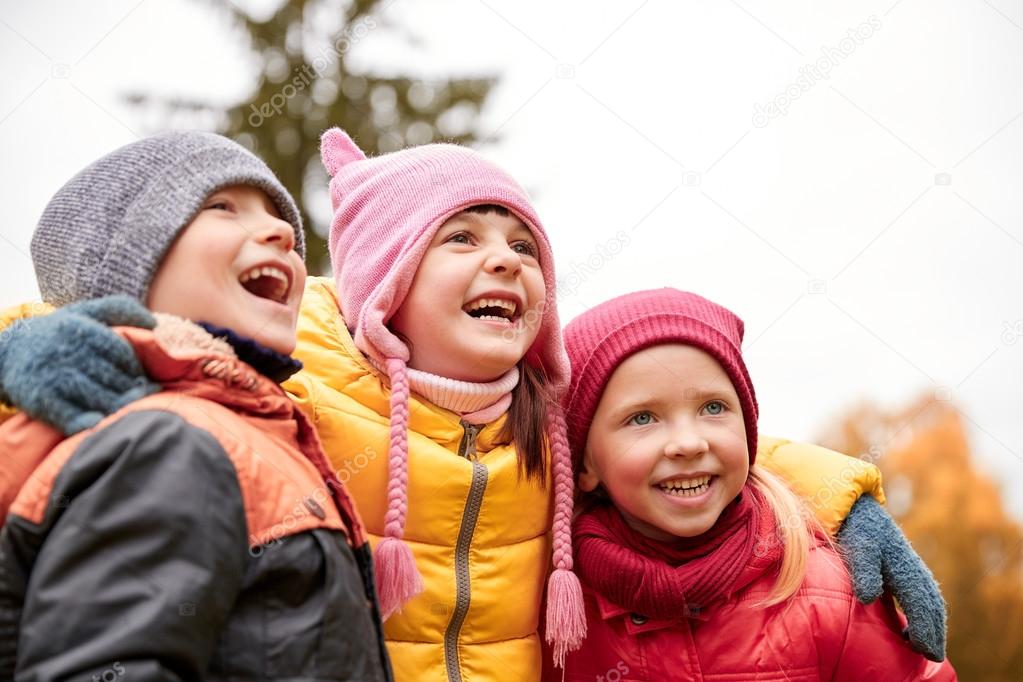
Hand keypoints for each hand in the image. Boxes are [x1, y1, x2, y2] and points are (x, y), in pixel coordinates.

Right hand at [0, 296, 158, 434]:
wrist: (8, 352)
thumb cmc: (60, 333)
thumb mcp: (85, 312)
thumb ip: (120, 309)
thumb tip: (156, 323)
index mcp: (78, 329)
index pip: (121, 352)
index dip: (137, 367)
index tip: (146, 376)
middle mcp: (64, 352)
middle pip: (112, 377)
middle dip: (132, 389)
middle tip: (144, 396)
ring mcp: (52, 377)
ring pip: (98, 398)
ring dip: (119, 407)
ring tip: (130, 409)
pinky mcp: (40, 400)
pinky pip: (73, 417)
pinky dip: (92, 422)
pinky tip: (103, 422)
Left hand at [838, 494, 946, 660]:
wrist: (859, 511)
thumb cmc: (858, 532)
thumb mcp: (859, 549)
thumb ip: (864, 572)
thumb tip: (867, 598)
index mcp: (906, 571)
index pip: (921, 607)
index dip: (925, 631)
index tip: (925, 651)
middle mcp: (916, 572)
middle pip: (933, 608)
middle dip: (935, 633)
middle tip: (931, 656)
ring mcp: (915, 570)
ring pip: (932, 603)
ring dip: (934, 626)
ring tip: (925, 649)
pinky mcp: (908, 570)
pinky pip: (925, 597)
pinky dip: (926, 614)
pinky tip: (910, 629)